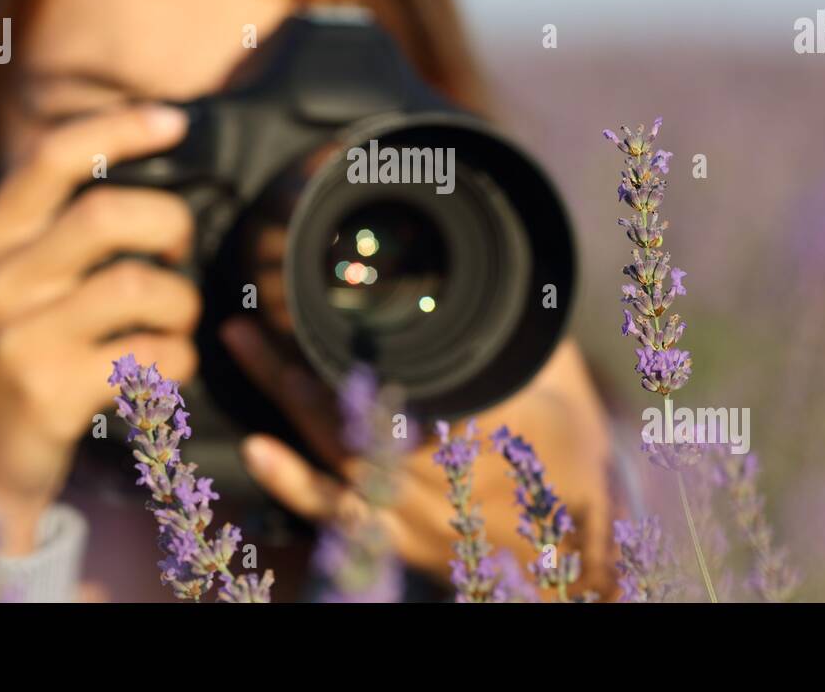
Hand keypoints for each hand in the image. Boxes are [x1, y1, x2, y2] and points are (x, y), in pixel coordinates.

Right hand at [0, 103, 199, 553]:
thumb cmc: (18, 358)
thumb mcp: (16, 284)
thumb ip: (61, 232)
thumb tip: (145, 172)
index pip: (53, 156)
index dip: (120, 128)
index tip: (175, 119)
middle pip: (107, 213)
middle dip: (170, 225)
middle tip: (181, 253)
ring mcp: (20, 335)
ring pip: (138, 286)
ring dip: (181, 303)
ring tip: (176, 324)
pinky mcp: (49, 389)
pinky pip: (150, 354)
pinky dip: (178, 359)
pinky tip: (167, 369)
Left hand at [221, 318, 615, 597]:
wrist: (575, 548)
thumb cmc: (566, 453)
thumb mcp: (560, 385)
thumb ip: (520, 339)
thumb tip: (496, 275)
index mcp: (503, 434)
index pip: (440, 394)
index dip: (390, 366)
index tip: (346, 323)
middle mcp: (454, 483)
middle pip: (371, 421)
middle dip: (314, 367)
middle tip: (275, 317)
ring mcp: (420, 517)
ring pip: (342, 456)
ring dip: (290, 400)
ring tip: (249, 346)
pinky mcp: (397, 541)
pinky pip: (337, 514)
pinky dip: (292, 482)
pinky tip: (256, 447)